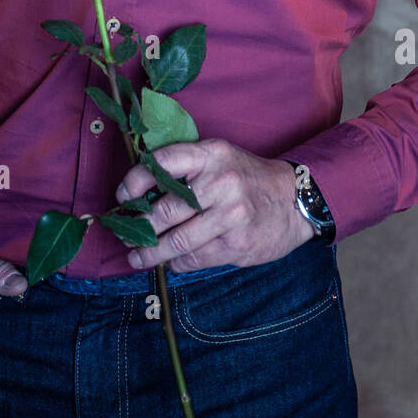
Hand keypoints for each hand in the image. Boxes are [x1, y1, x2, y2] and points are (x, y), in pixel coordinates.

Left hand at [115, 139, 315, 272]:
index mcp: (211, 155)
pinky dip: (177, 262)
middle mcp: (221, 182)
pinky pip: (195, 259)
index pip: (164, 163)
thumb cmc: (246, 178)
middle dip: (140, 227)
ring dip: (151, 252)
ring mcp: (231, 216)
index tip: (123, 196)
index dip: (136, 180)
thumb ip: (186, 168)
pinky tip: (171, 261)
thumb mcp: (219, 158)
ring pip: (178, 241)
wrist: (294, 200)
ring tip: (136, 257)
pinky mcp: (237, 245)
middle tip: (125, 235)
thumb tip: (141, 192)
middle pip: (166, 209)